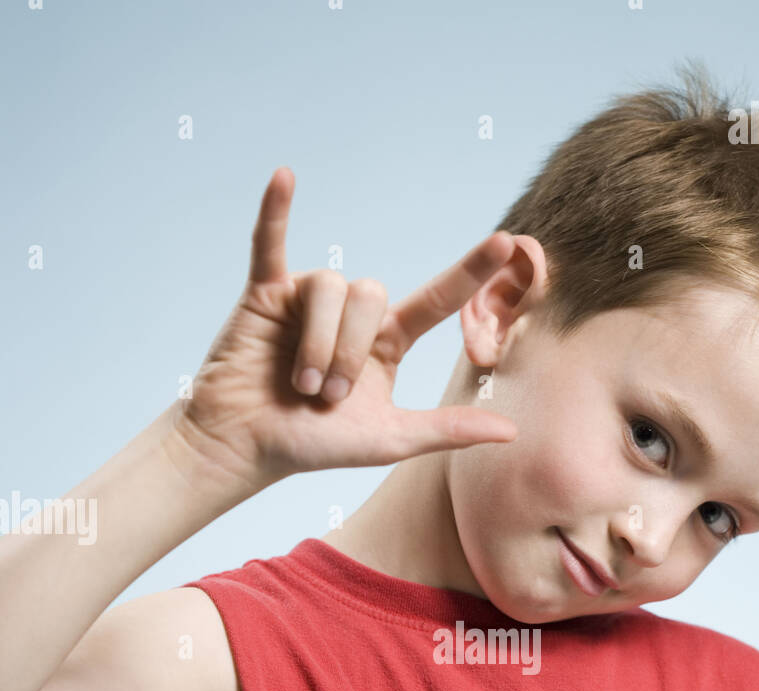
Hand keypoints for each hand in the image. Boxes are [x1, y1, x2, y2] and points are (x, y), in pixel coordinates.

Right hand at [173, 167, 518, 485]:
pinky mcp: (265, 291)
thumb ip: (448, 430)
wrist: (246, 446)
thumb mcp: (390, 440)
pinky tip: (284, 177)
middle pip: (373, 295)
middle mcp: (352, 314)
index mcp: (387, 343)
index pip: (437, 300)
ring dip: (317, 341)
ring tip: (300, 385)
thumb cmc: (314, 445)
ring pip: (330, 285)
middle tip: (327, 395)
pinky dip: (275, 211)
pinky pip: (271, 242)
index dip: (469, 272)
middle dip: (349, 349)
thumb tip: (512, 433)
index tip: (505, 243)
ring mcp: (308, 299)